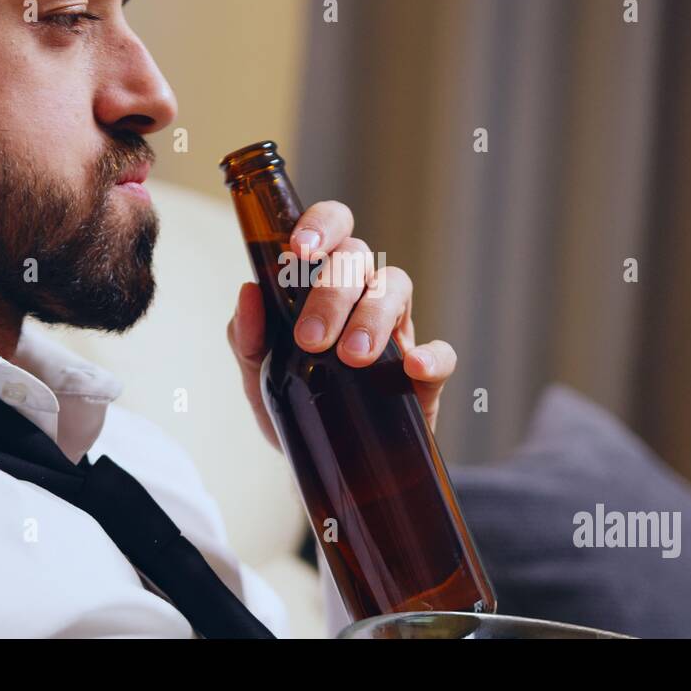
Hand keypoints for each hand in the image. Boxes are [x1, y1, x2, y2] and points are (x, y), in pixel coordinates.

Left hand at [226, 200, 456, 449]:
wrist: (323, 465)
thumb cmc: (294, 404)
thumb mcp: (258, 373)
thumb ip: (248, 336)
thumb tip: (248, 293)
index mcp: (326, 283)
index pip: (334, 231)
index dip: (322, 225)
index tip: (300, 249)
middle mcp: (364, 296)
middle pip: (360, 258)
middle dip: (333, 291)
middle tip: (310, 338)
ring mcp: (398, 332)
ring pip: (397, 288)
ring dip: (373, 316)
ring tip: (352, 356)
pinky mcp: (424, 376)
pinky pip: (442, 353)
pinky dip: (432, 355)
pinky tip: (413, 367)